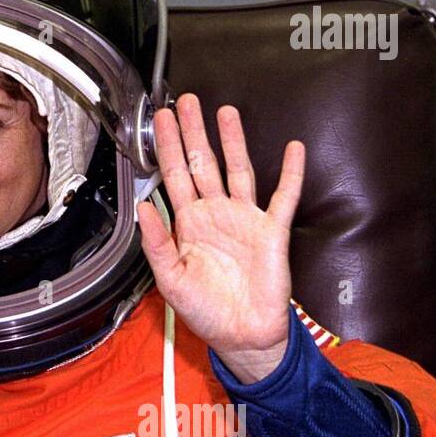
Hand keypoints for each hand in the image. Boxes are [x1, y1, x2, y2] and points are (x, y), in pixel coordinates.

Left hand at [135, 94, 303, 383]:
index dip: (168, 147)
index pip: (174, 175)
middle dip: (193, 132)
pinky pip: (284, 196)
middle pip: (203, 163)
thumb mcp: (170, 280)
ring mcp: (245, 219)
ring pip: (238, 170)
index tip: (160, 119)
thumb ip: (157, 243)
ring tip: (226, 112)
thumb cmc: (205, 310)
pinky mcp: (272, 231)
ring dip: (233, 141)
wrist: (242, 335)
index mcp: (188, 223)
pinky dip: (291, 172)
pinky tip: (292, 148)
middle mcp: (215, 214)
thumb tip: (143, 206)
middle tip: (185, 101)